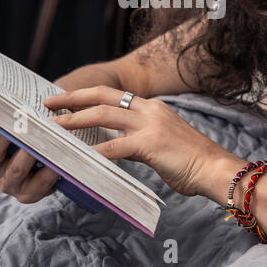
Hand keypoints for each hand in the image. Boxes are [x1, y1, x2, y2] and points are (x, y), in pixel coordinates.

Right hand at [0, 111, 61, 203]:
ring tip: (42, 142)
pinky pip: (38, 185)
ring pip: (15, 170)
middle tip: (19, 122)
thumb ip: (13, 110)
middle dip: (3, 138)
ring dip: (29, 155)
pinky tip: (59, 162)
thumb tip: (19, 90)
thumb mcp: (18, 119)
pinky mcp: (27, 194)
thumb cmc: (31, 129)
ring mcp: (7, 182)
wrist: (52, 154)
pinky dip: (50, 173)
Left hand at [43, 86, 240, 197]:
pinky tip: (78, 157)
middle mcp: (149, 110)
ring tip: (54, 126)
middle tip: (49, 102)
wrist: (216, 170)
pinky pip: (114, 146)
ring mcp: (150, 125)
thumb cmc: (193, 164)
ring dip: (75, 119)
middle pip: (104, 96)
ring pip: (104, 114)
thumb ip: (141, 140)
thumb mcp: (164, 143)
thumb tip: (118, 148)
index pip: (113, 96)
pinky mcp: (150, 144)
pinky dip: (93, 151)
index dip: (87, 96)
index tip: (66, 99)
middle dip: (73, 97)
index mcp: (152, 108)